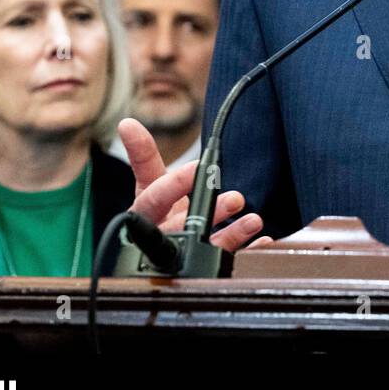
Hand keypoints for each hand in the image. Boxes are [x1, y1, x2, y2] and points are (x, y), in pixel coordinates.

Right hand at [117, 118, 272, 251]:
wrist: (158, 250)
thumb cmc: (157, 210)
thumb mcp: (149, 182)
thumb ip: (143, 155)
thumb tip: (127, 123)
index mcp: (146, 211)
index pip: (153, 197)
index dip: (173, 185)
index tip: (196, 167)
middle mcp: (161, 234)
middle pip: (181, 227)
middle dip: (209, 213)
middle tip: (235, 198)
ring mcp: (181, 254)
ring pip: (204, 247)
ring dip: (231, 234)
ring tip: (253, 220)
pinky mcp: (201, 266)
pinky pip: (224, 262)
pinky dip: (245, 250)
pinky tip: (261, 239)